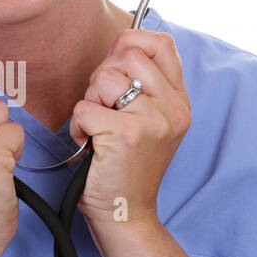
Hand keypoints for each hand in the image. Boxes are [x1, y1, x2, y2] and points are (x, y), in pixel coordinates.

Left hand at [68, 29, 190, 236]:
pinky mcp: (126, 134)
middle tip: (104, 110)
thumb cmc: (127, 167)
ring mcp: (152, 120)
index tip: (115, 66)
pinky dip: (77, 126)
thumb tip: (117, 43)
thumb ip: (140, 83)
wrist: (126, 214)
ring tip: (97, 129)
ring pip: (104, 78)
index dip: (131, 43)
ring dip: (89, 102)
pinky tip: (88, 145)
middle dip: (103, 78)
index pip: (162, 44)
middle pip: (127, 55)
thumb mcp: (148, 121)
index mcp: (179, 102)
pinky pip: (84, 107)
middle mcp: (172, 108)